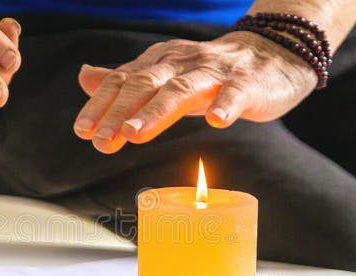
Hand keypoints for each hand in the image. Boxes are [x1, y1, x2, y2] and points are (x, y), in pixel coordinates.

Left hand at [73, 31, 317, 153]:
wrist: (272, 54)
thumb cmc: (210, 73)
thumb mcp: (165, 75)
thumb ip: (126, 80)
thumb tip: (84, 77)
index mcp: (160, 62)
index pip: (124, 81)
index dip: (101, 105)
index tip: (83, 131)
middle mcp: (183, 63)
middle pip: (146, 84)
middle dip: (121, 112)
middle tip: (102, 140)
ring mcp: (215, 72)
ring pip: (183, 89)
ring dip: (157, 111)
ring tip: (136, 133)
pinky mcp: (247, 83)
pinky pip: (235, 93)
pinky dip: (225, 106)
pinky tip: (215, 122)